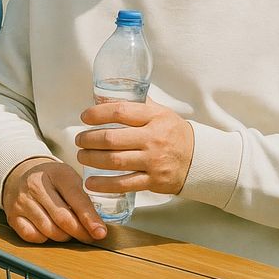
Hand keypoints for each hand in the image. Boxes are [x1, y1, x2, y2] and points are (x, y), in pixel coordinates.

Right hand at [1, 157, 106, 243]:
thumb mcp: (69, 179)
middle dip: (79, 232)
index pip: (76, 199)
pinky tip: (49, 230)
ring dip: (63, 236)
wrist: (22, 172)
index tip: (100, 232)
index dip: (90, 219)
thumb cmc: (52, 178)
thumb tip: (97, 227)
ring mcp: (22, 201)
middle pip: (62, 218)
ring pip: (48, 230)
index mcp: (56, 173)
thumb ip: (82, 199)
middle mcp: (35, 185)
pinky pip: (32, 236)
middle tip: (89, 237)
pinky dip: (44, 238)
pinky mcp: (12, 215)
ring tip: (69, 231)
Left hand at [76, 98, 193, 195]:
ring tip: (81, 156)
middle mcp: (153, 138)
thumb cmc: (174, 133)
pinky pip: (124, 184)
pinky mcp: (153, 181)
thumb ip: (139, 105)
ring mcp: (153, 161)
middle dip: (89, 139)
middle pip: (112, 138)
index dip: (98, 113)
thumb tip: (108, 94)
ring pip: (115, 161)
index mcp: (154, 117)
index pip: (121, 111)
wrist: (199, 159)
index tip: (84, 116)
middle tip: (79, 139)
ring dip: (92, 159)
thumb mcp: (161, 113)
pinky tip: (91, 182)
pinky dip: (104, 184)